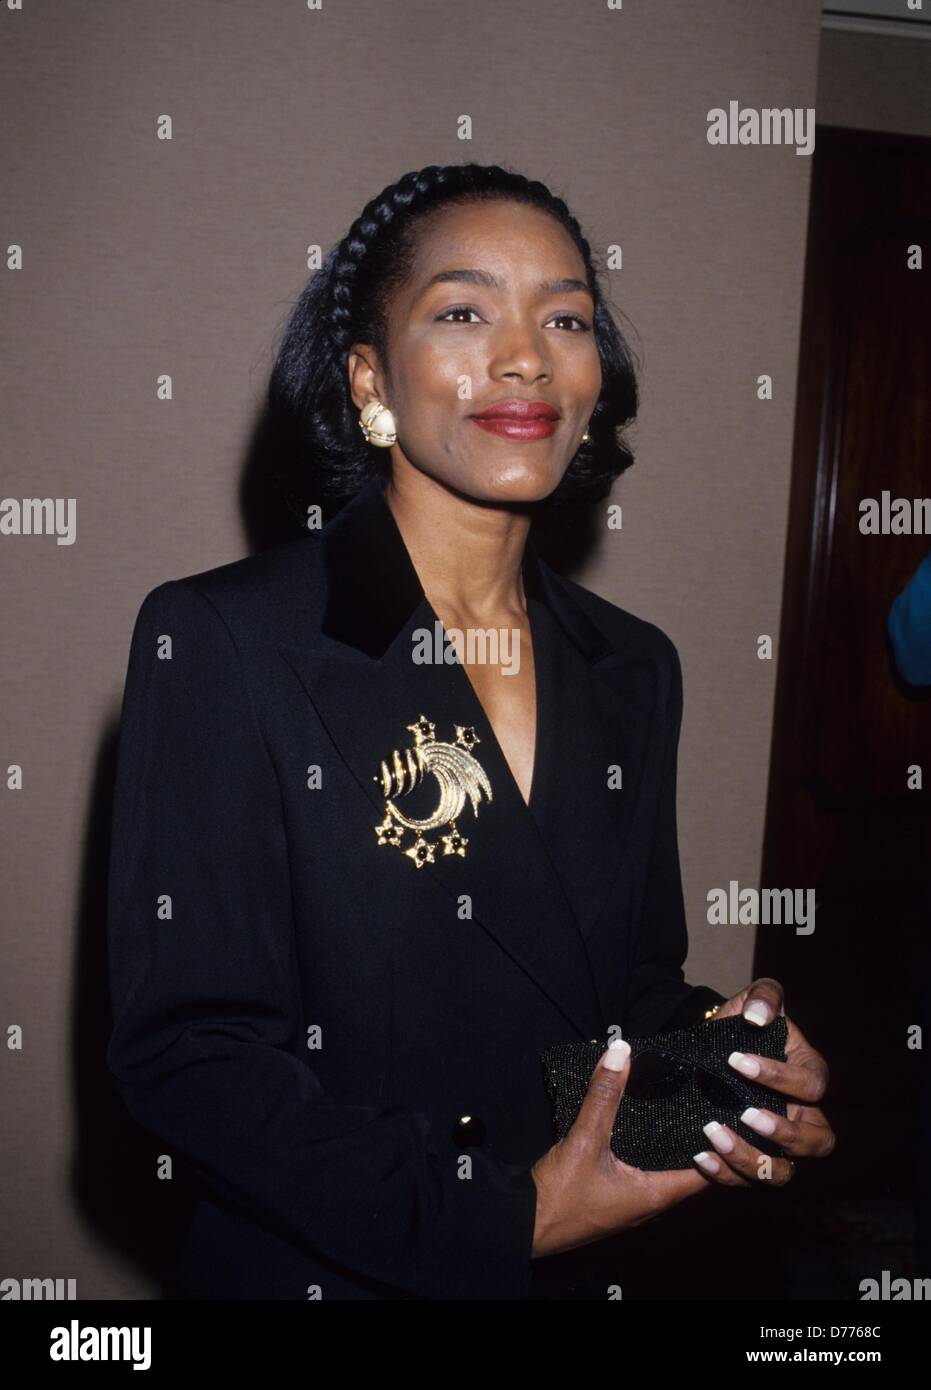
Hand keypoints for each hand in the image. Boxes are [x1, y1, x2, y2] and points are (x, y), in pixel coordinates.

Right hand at [531, 1038, 710, 1257]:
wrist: (522, 1225)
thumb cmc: (559, 1196)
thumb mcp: (584, 1139)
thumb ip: (604, 1096)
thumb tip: (622, 1052)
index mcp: (654, 1195)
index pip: (705, 1174)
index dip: (720, 1146)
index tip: (727, 1115)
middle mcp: (649, 1203)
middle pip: (688, 1172)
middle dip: (697, 1141)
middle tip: (706, 1104)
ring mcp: (630, 1203)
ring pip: (664, 1173)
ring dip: (672, 1147)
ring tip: (680, 1110)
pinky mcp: (612, 1198)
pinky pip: (643, 1173)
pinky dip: (650, 1152)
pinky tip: (641, 1129)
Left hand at [693, 976, 834, 1187]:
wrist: (712, 1049)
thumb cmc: (741, 1024)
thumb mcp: (753, 1001)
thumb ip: (764, 998)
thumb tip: (759, 1016)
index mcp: (809, 1075)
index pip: (813, 1084)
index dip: (780, 1077)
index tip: (736, 1060)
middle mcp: (803, 1117)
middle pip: (818, 1141)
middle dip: (784, 1133)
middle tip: (746, 1114)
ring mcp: (778, 1146)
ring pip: (783, 1172)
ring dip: (751, 1159)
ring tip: (714, 1134)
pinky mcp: (751, 1161)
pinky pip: (747, 1180)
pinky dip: (724, 1173)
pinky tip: (700, 1155)